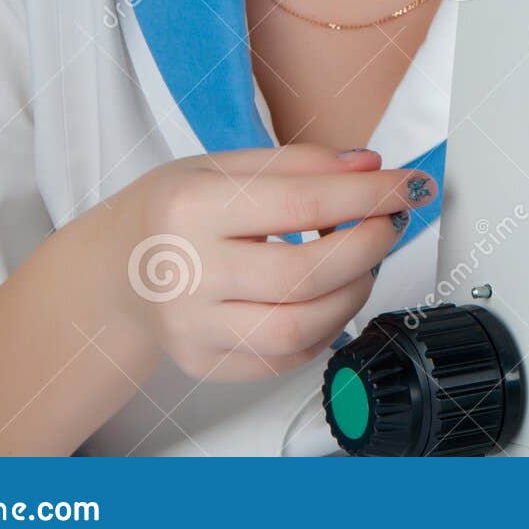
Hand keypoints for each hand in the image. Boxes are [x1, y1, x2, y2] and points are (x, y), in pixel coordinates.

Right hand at [94, 144, 435, 381]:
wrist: (115, 268)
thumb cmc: (174, 209)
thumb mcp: (223, 163)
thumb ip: (301, 162)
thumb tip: (370, 167)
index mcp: (190, 208)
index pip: (304, 202)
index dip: (372, 194)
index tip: (413, 185)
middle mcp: (187, 274)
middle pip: (308, 273)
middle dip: (370, 245)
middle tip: (391, 222)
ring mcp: (192, 329)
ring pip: (302, 327)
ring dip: (355, 291)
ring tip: (363, 260)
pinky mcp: (203, 365)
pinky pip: (286, 357)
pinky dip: (325, 326)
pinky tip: (329, 294)